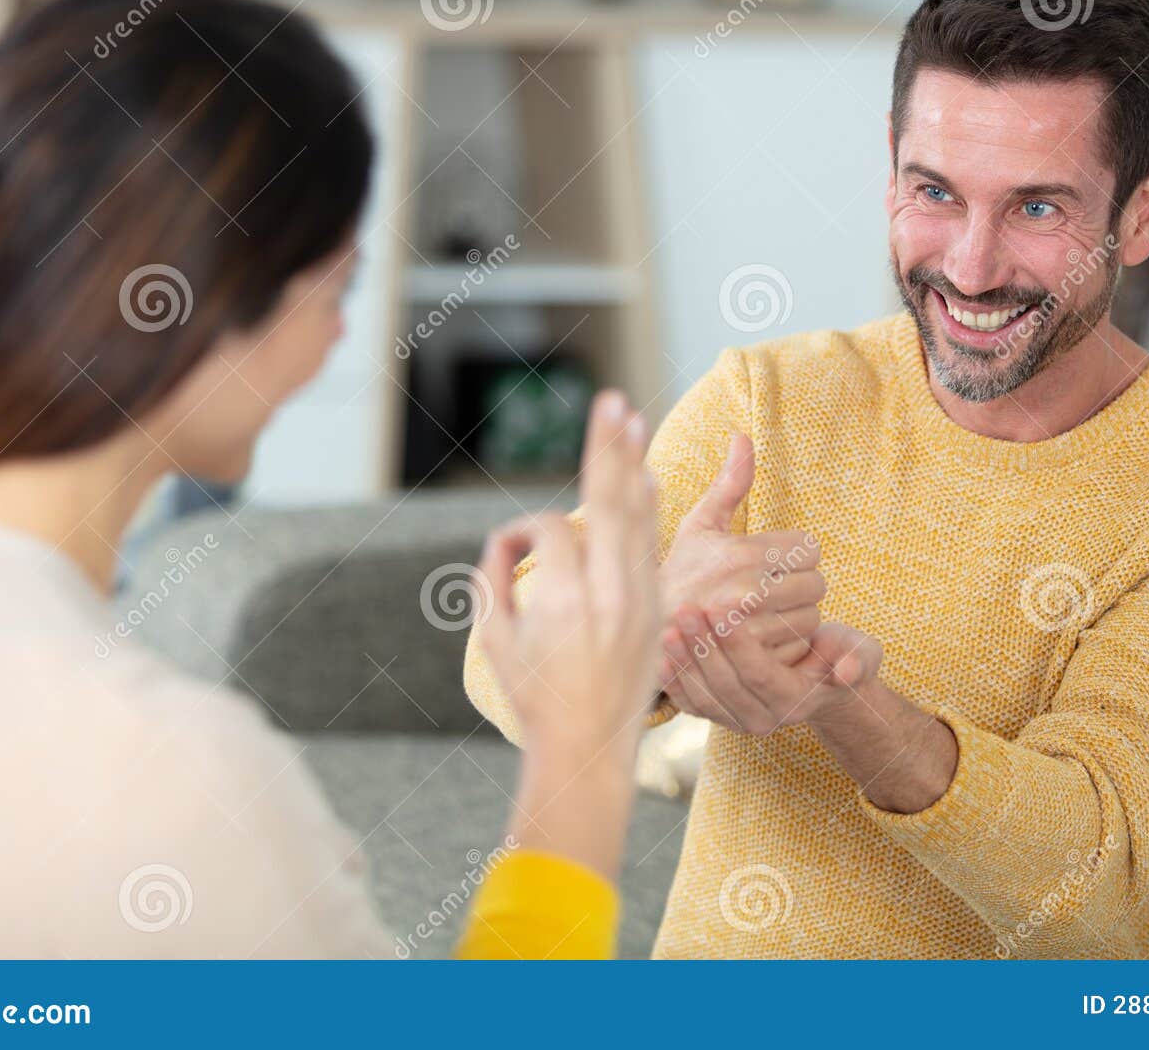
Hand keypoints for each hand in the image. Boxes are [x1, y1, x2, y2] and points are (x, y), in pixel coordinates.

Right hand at [479, 389, 661, 764]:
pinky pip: (653, 546)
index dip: (525, 530)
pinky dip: (647, 509)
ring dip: (632, 465)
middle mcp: (607, 597)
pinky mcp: (655, 610)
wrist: (588, 747)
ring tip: (632, 419)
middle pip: (609, 504)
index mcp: (562, 605)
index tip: (509, 549)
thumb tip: (508, 536)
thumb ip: (492, 581)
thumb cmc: (533, 697)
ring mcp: (639, 602)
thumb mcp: (495, 641)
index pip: (552, 531)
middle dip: (607, 448)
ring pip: (637, 518)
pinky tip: (645, 475)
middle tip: (612, 400)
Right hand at [656, 433, 825, 674]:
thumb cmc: (678, 573)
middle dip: (800, 586)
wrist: (646, 634)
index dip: (797, 554)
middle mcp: (746, 591)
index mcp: (741, 553)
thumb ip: (730, 483)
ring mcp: (750, 630)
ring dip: (797, 616)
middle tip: (774, 588)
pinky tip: (764, 636)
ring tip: (768, 612)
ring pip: (811, 617)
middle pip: (816, 584)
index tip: (775, 561)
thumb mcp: (699, 525)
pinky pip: (797, 647)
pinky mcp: (751, 660)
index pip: (809, 548)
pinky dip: (788, 644)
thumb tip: (743, 436)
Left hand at [658, 609, 880, 735]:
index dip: (739, 644)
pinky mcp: (715, 713)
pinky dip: (673, 676)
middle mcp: (763, 719)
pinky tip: (658, 647)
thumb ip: (856, 660)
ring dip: (683, 660)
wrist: (818, 674)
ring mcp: (736, 720)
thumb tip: (846, 672)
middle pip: (726, 685)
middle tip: (685, 609)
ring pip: (703, 695)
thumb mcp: (860, 654)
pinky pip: (689, 699)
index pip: (760, 675)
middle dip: (704, 647)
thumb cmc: (840, 654)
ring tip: (667, 624)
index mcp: (794, 702)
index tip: (720, 609)